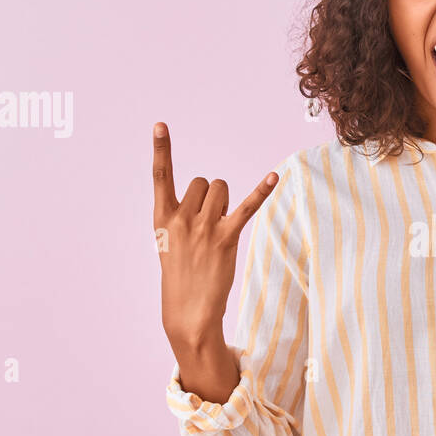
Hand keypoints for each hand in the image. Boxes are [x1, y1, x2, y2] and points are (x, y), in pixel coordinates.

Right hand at [152, 121, 278, 348]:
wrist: (187, 311)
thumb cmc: (180, 274)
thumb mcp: (168, 241)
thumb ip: (180, 214)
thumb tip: (207, 193)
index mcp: (162, 218)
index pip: (160, 176)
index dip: (161, 149)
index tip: (160, 125)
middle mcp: (181, 218)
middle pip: (204, 181)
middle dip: (211, 195)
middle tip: (208, 223)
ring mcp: (203, 228)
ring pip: (222, 189)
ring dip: (226, 202)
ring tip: (220, 228)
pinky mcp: (226, 238)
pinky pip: (246, 207)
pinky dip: (262, 191)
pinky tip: (275, 177)